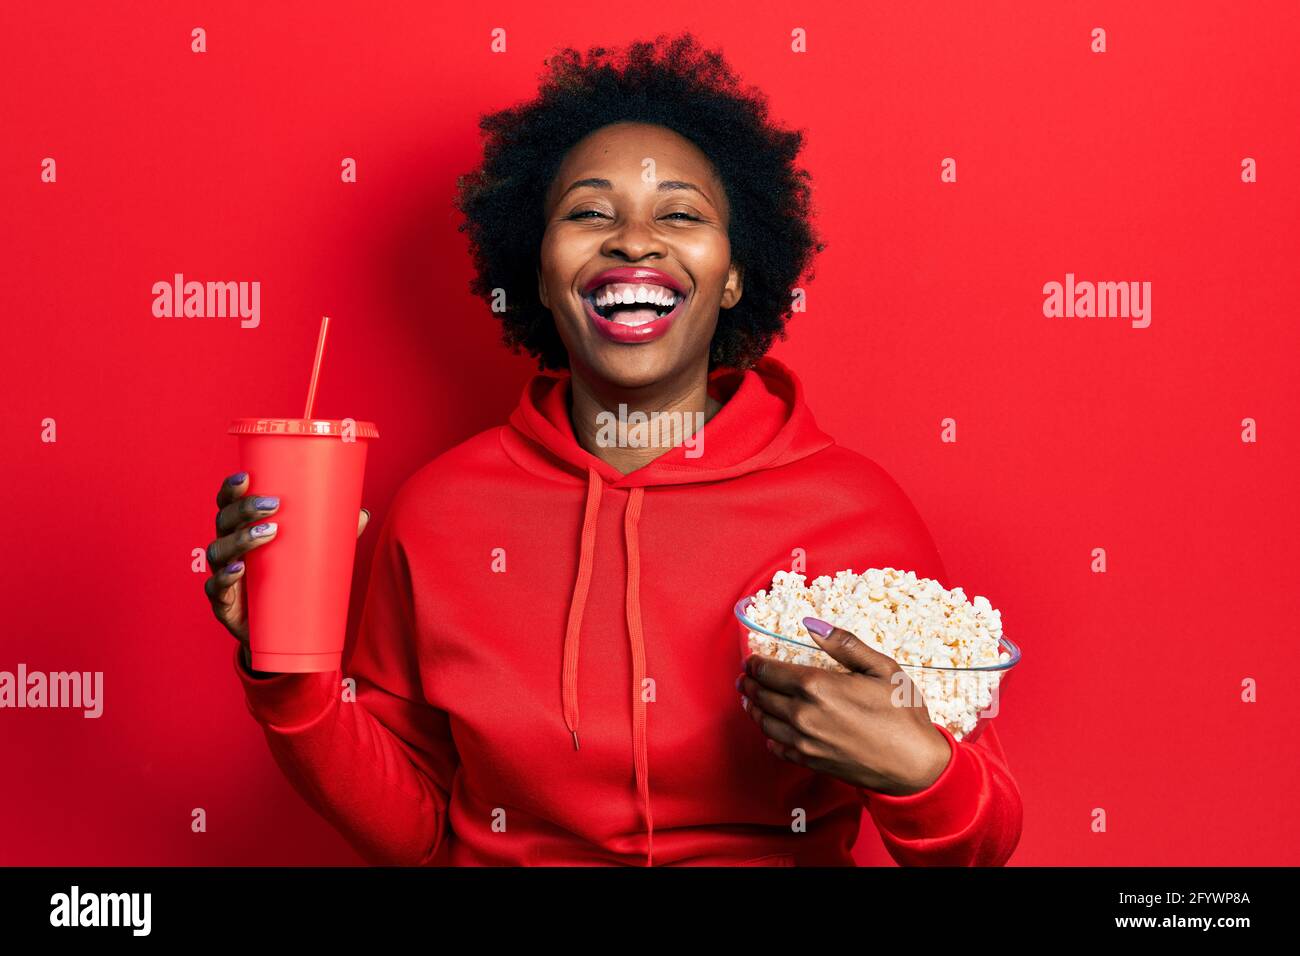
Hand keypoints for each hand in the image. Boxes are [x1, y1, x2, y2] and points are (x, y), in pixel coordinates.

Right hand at [203, 470, 370, 674]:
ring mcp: (222, 575)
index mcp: (241, 531)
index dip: (231, 489)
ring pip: (219, 551)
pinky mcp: (224, 604)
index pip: (228, 504)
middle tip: (273, 505)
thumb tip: (363, 513)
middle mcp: (228, 549)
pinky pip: (216, 588)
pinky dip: (225, 578)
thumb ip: (333, 535)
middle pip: (224, 521)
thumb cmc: (288, 583)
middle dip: (244, 509)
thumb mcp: (308, 556)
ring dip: (241, 539)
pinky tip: (239, 569)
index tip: (246, 477)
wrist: (276, 633)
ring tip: (269, 533)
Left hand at [736, 616, 952, 795]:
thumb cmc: (903, 714)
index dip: (757, 664)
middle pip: (762, 696)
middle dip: (750, 684)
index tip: (753, 660)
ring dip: (753, 708)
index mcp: (817, 686)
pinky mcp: (810, 762)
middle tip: (745, 678)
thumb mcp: (882, 668)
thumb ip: (844, 644)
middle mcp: (803, 714)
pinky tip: (770, 730)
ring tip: (749, 699)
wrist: (915, 765)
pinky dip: (768, 735)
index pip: (770, 671)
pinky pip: (777, 748)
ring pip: (764, 722)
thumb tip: (813, 623)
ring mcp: (804, 742)